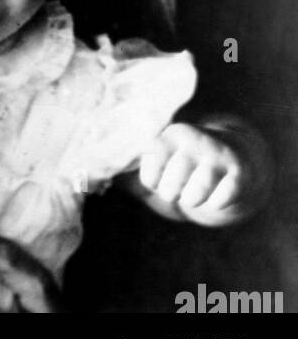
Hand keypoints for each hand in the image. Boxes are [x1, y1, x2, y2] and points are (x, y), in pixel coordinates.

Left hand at [136, 120, 261, 224]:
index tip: (159, 177)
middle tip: (179, 185)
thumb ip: (129, 168)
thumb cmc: (185, 162)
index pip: (149, 169)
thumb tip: (98, 179)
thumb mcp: (161, 156)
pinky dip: (216, 204)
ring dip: (192, 201)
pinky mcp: (239, 171)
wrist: (232, 154)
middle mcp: (192, 139)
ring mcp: (217, 154)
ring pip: (194, 196)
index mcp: (169, 134)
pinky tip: (216, 192)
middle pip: (170, 187)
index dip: (152, 182)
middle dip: (172, 194)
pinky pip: (220, 201)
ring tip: (194, 191)